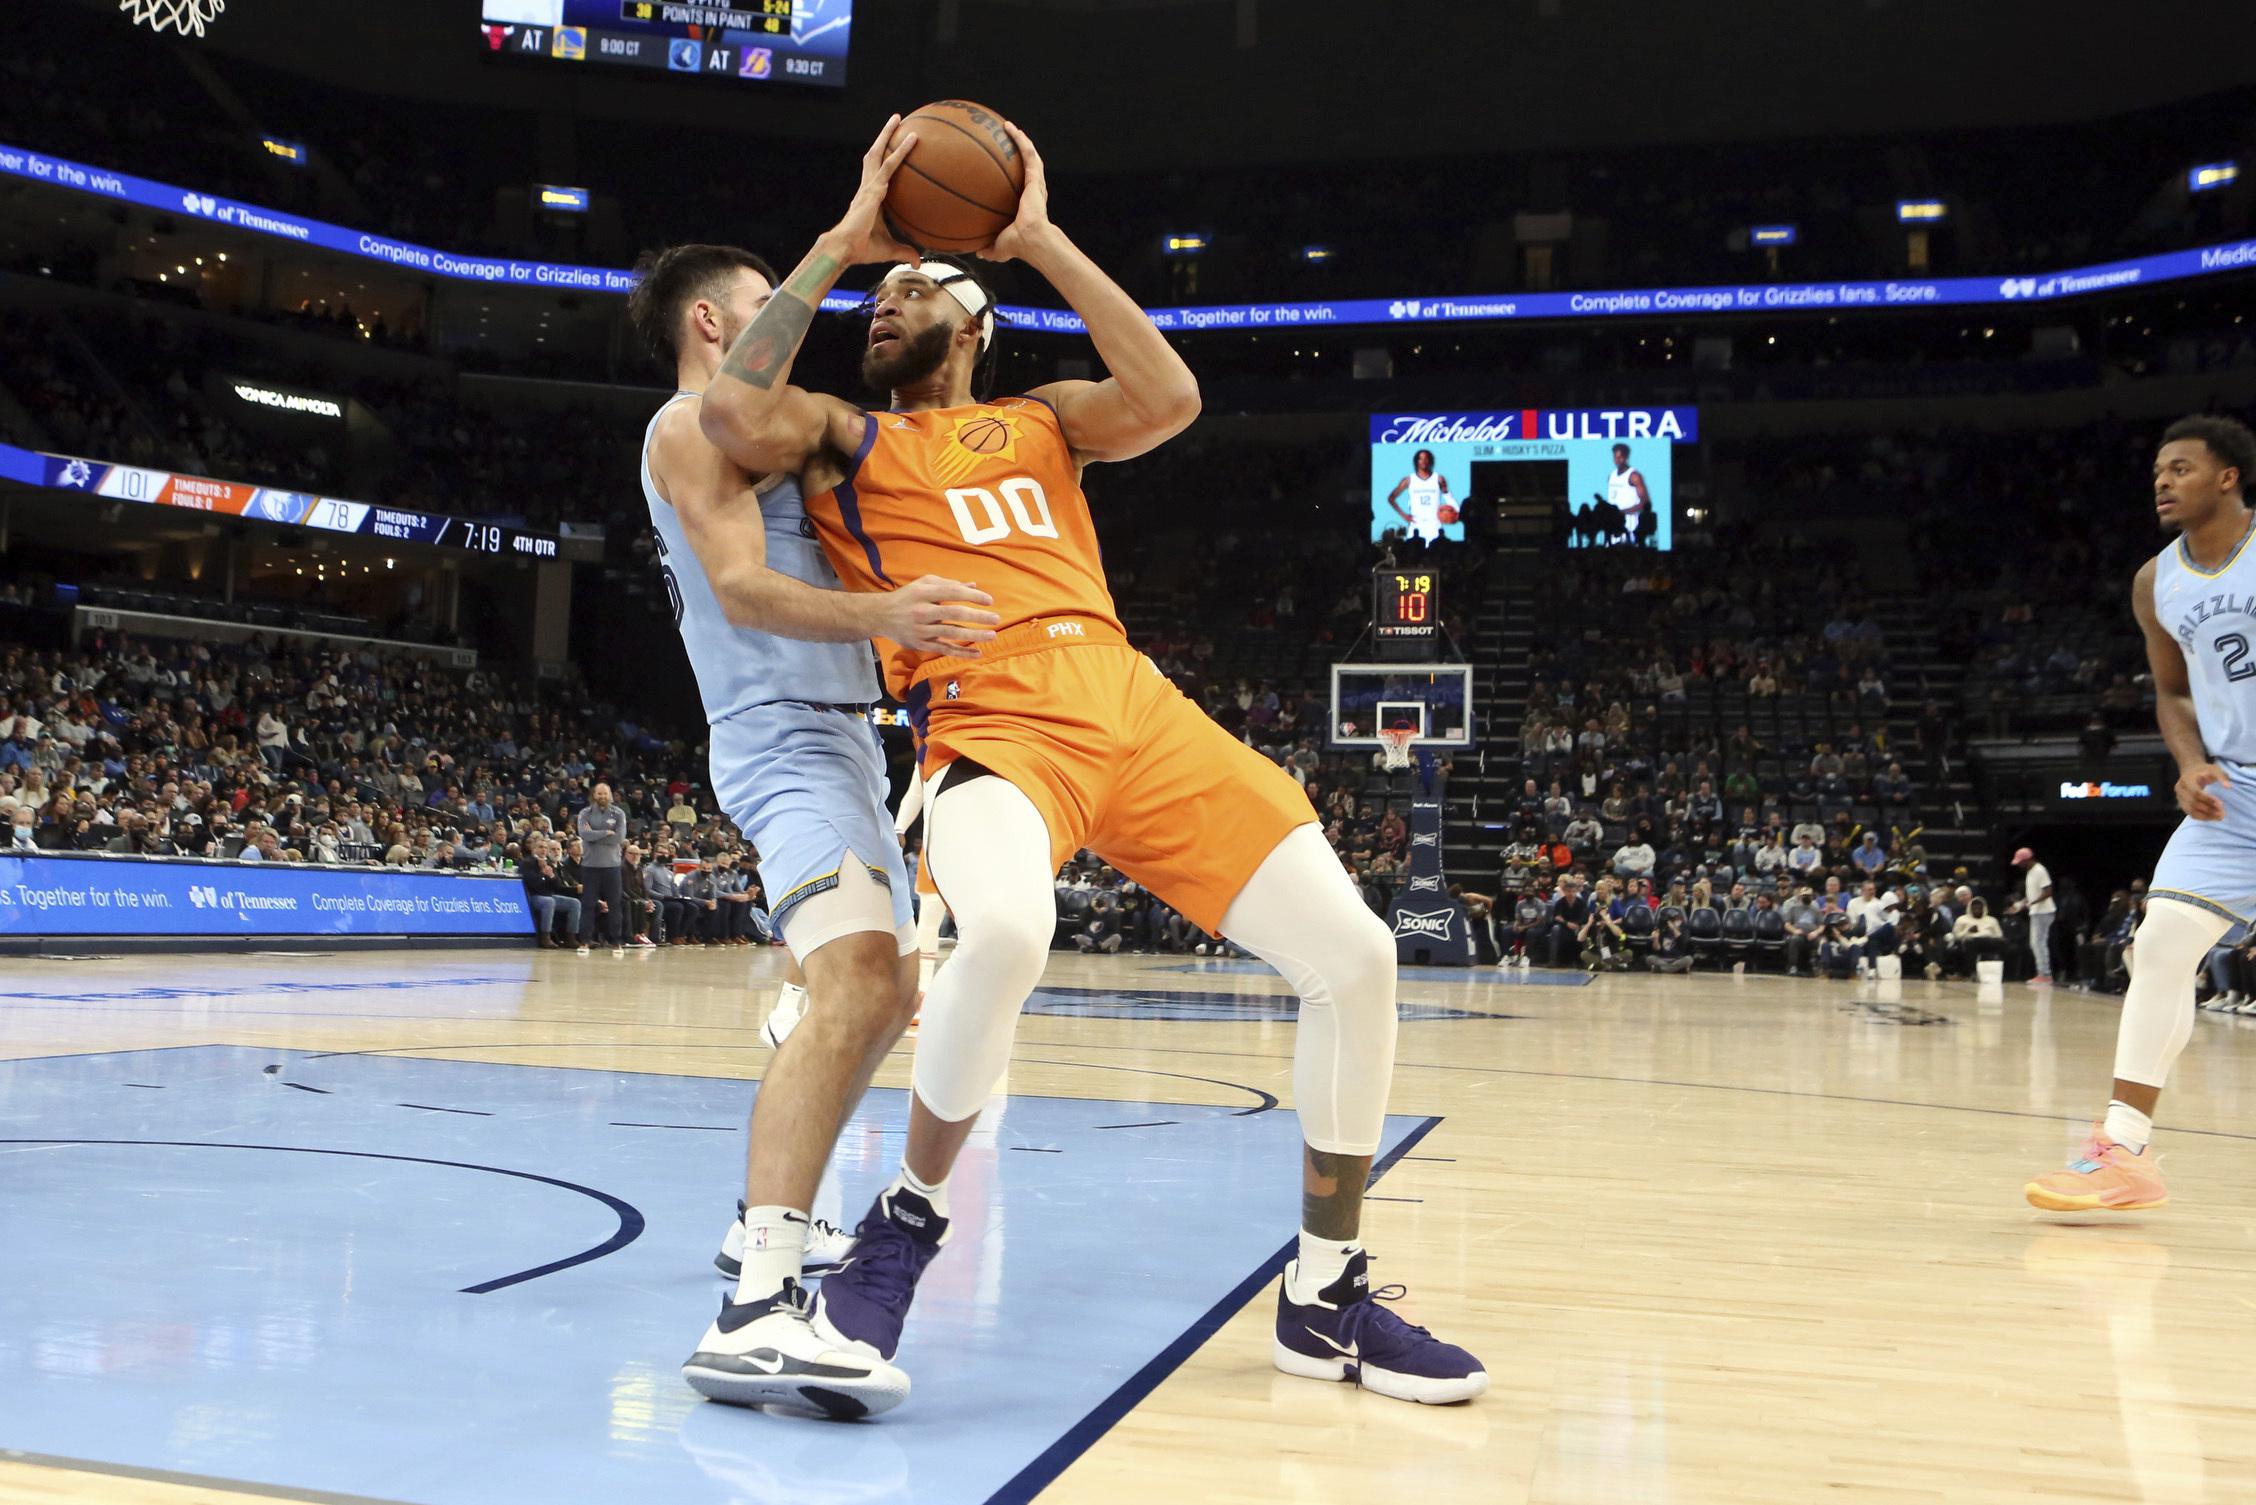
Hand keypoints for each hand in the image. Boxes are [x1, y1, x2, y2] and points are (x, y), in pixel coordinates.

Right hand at [829, 115, 919, 265]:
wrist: (845, 249)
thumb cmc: (862, 250)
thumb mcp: (889, 249)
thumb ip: (904, 251)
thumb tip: (917, 261)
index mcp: (869, 198)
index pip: (878, 173)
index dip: (884, 160)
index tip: (892, 149)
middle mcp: (868, 187)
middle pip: (875, 155)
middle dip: (884, 138)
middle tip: (895, 122)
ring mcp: (870, 186)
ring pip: (880, 153)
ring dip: (888, 135)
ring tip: (899, 119)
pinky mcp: (874, 189)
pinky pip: (890, 165)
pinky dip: (901, 151)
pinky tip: (912, 139)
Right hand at [876, 575, 1000, 654]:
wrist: (881, 615)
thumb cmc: (908, 596)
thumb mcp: (924, 584)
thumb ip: (949, 584)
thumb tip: (974, 585)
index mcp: (924, 593)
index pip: (953, 593)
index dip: (973, 596)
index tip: (990, 600)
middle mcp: (922, 611)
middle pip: (955, 613)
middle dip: (978, 616)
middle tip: (996, 618)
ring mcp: (921, 629)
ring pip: (952, 633)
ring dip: (974, 635)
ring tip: (992, 635)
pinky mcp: (920, 644)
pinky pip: (944, 649)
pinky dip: (962, 652)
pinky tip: (978, 653)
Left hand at [981, 120, 1053, 262]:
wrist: (1031, 240)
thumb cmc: (1018, 245)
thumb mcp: (997, 247)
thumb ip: (988, 247)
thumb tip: (977, 252)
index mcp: (1026, 204)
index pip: (1020, 185)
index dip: (1013, 176)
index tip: (1004, 167)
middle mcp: (1032, 190)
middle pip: (1026, 166)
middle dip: (1018, 152)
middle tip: (1007, 141)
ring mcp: (1035, 182)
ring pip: (1029, 155)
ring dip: (1021, 140)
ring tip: (1010, 128)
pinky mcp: (1035, 177)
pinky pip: (1028, 153)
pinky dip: (1020, 140)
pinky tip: (1011, 129)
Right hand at [2178, 762, 2230, 820]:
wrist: (2191, 771)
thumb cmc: (2205, 771)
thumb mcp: (2214, 769)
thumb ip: (2222, 777)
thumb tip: (2229, 787)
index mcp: (2186, 780)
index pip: (2195, 792)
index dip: (2208, 799)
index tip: (2221, 804)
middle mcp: (2180, 789)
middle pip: (2193, 803)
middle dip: (2208, 809)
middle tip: (2223, 813)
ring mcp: (2179, 797)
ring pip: (2191, 810)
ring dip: (2206, 816)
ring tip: (2219, 817)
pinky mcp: (2182, 804)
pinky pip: (2190, 813)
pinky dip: (2201, 817)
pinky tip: (2212, 818)